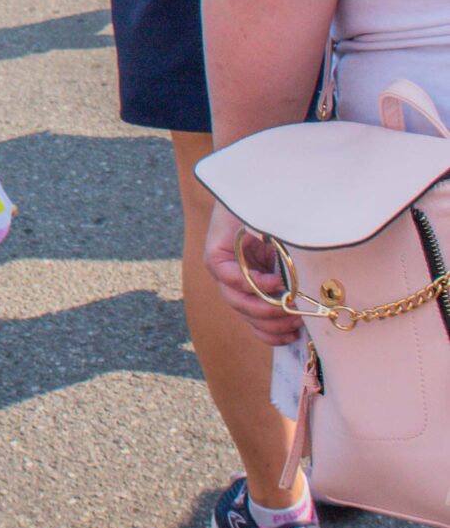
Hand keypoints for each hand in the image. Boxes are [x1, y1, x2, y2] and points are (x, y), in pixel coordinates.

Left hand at [204, 201, 298, 342]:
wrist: (264, 189)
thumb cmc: (283, 222)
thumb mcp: (294, 259)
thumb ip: (295, 284)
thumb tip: (313, 316)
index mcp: (254, 283)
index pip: (255, 318)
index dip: (271, 333)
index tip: (293, 338)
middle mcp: (236, 278)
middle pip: (246, 314)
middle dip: (271, 324)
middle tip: (295, 323)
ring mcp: (223, 267)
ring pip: (235, 300)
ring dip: (262, 307)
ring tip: (286, 305)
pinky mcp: (214, 253)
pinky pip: (227, 276)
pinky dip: (251, 283)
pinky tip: (272, 282)